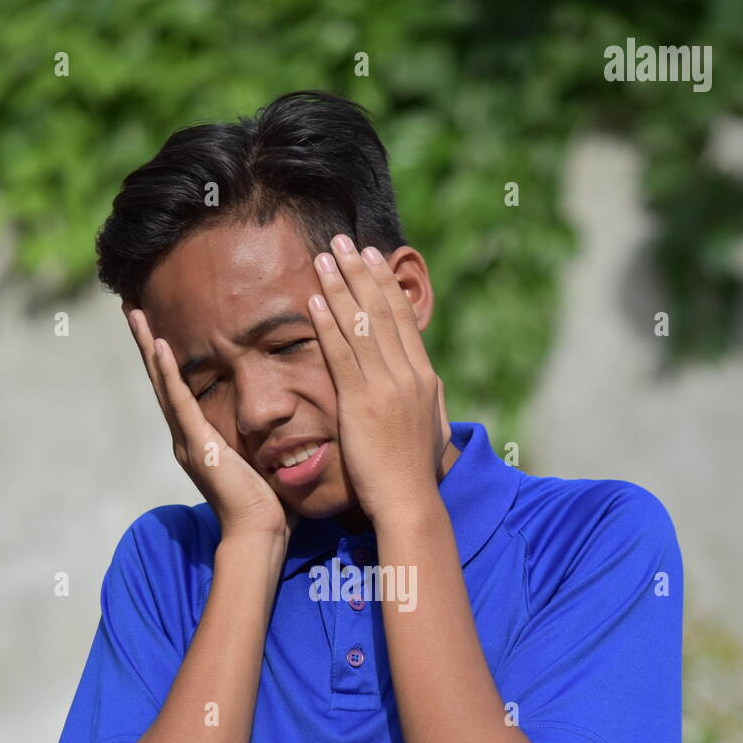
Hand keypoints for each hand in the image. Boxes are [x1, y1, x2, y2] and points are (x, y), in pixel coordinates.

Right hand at [122, 304, 297, 542]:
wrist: (259, 534)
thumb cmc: (268, 506)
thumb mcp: (264, 460)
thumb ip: (263, 440)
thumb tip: (283, 422)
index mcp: (199, 439)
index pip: (179, 390)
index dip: (165, 358)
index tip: (155, 326)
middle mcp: (186, 437)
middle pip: (161, 379)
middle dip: (145, 342)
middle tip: (130, 307)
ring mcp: (188, 440)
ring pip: (162, 383)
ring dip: (147, 346)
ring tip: (133, 313)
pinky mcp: (199, 445)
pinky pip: (180, 401)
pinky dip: (168, 373)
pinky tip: (157, 344)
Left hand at [307, 235, 450, 522]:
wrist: (410, 500)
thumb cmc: (415, 475)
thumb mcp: (428, 430)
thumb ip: (425, 403)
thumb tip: (428, 387)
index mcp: (424, 380)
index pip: (404, 322)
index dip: (387, 287)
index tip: (374, 259)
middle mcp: (408, 375)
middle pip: (383, 312)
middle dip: (363, 273)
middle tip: (345, 242)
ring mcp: (386, 386)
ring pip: (361, 324)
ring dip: (341, 287)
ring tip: (324, 258)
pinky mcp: (361, 401)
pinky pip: (341, 353)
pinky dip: (328, 324)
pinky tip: (314, 300)